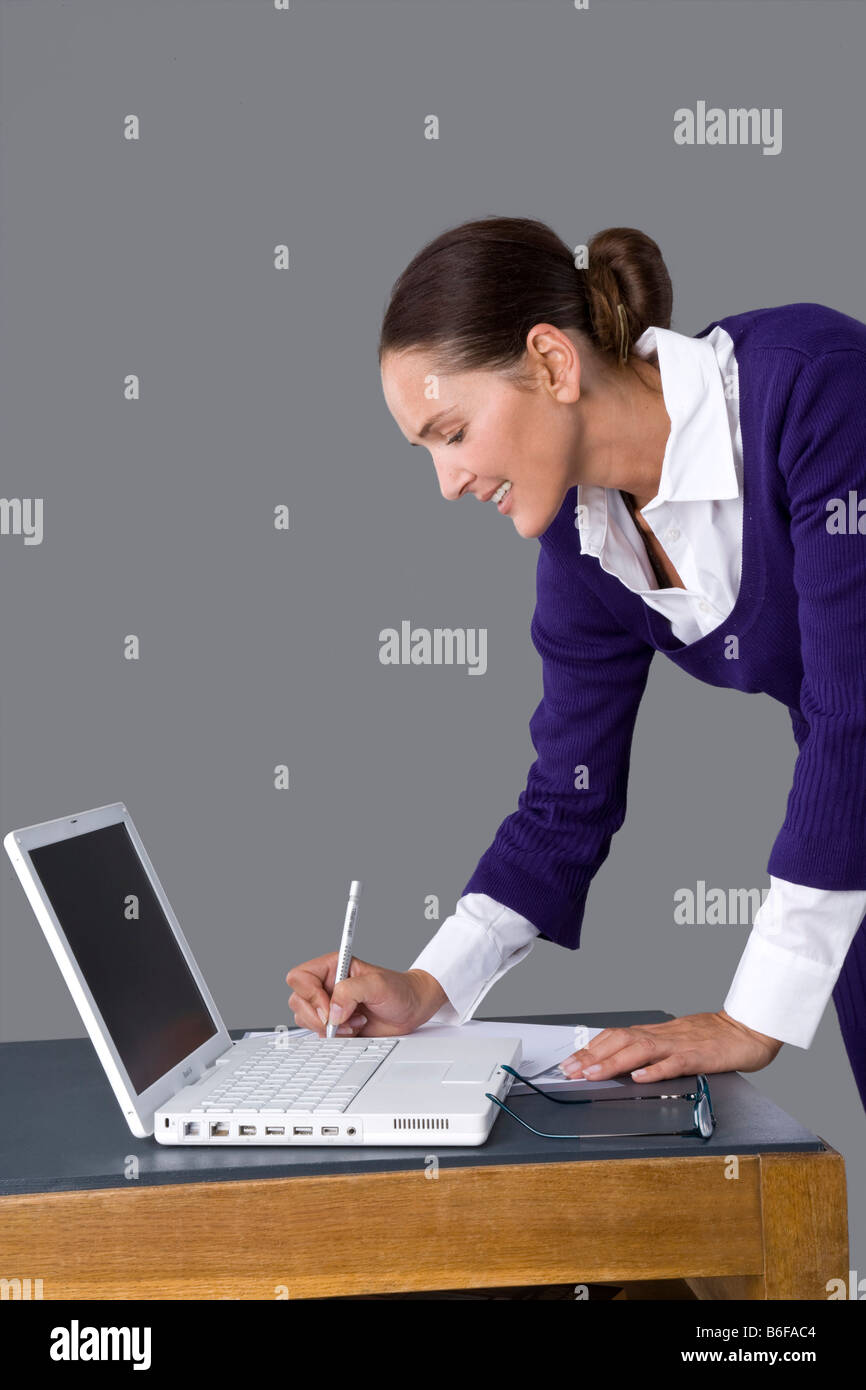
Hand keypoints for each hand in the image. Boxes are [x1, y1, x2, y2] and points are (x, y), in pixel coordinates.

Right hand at [286, 952, 447, 1038]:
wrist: (412, 1009)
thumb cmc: (399, 990)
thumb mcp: (377, 984)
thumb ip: (351, 992)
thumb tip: (333, 1011)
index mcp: (331, 967)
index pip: (300, 977)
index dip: (310, 995)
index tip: (329, 1007)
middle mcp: (326, 985)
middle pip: (298, 1001)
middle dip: (318, 1016)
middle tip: (342, 1020)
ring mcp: (328, 1006)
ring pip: (304, 1019)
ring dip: (329, 1028)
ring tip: (354, 1022)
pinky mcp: (334, 1024)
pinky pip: (318, 1034)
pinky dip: (335, 1037)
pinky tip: (354, 1029)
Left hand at [559, 1009, 783, 1083]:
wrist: (747, 1029)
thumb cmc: (714, 1037)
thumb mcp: (677, 1040)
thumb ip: (654, 1050)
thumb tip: (626, 1064)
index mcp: (656, 1033)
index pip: (616, 1036)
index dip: (591, 1048)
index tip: (570, 1062)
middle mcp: (663, 1035)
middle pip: (620, 1041)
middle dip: (592, 1056)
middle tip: (570, 1070)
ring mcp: (680, 1045)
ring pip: (640, 1050)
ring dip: (613, 1062)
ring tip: (593, 1073)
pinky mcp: (699, 1056)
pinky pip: (674, 1063)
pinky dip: (655, 1070)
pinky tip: (639, 1077)